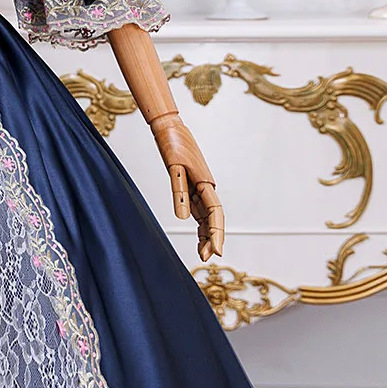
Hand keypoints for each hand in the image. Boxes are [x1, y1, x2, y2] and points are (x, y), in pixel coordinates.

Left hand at [150, 113, 223, 260]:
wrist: (170, 129)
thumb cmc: (173, 144)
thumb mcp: (174, 167)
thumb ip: (179, 191)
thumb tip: (182, 217)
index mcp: (205, 183)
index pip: (215, 214)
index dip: (216, 233)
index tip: (216, 251)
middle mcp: (206, 188)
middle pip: (214, 218)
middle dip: (213, 238)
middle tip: (208, 258)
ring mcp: (200, 188)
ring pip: (208, 216)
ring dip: (207, 234)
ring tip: (203, 254)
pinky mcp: (193, 187)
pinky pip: (200, 210)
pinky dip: (200, 224)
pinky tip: (199, 237)